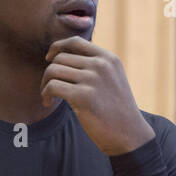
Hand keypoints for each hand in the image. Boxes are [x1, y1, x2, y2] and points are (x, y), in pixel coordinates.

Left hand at [41, 37, 155, 155]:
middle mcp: (101, 65)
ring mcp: (93, 80)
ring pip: (53, 70)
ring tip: (48, 96)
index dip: (57, 47)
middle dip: (49, 72)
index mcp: (109, 59)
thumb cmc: (117, 110)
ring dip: (45, 84)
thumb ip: (95, 66)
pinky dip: (45, 94)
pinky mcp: (83, 97)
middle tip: (48, 87)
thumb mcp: (113, 79)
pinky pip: (52, 87)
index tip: (49, 58)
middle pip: (60, 58)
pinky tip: (48, 102)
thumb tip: (63, 55)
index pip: (75, 41)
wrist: (130, 134)